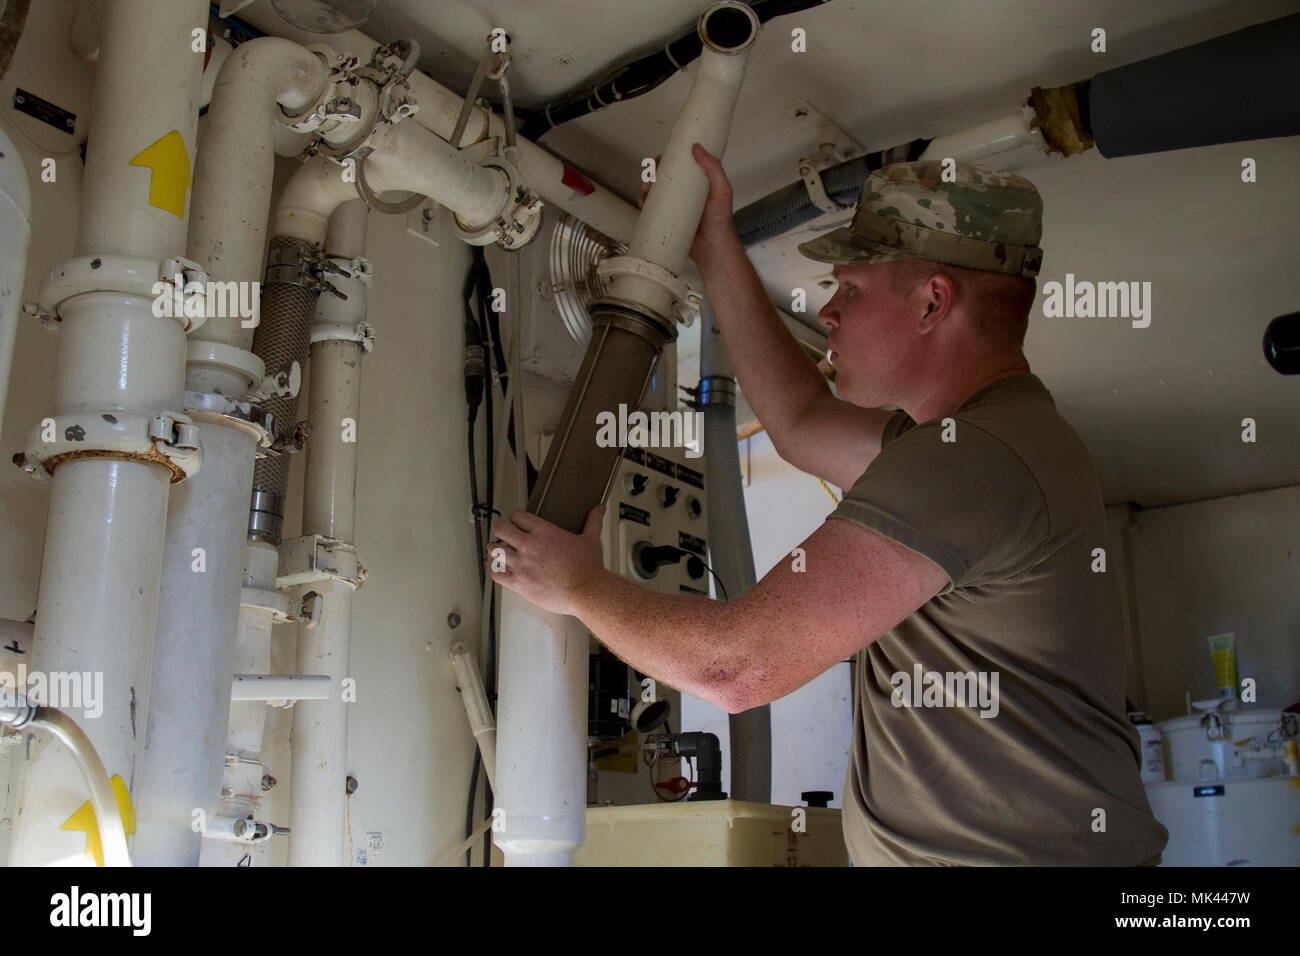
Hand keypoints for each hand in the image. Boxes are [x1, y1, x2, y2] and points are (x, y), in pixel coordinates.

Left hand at [488, 505, 607, 616]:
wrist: (586, 591)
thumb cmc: (588, 569)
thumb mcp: (591, 540)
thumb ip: (592, 522)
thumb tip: (598, 509)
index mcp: (544, 532)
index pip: (518, 516)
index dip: (516, 518)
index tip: (517, 522)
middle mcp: (529, 546)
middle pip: (501, 529)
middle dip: (500, 530)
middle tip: (502, 534)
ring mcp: (522, 564)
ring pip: (495, 551)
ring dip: (495, 550)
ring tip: (498, 552)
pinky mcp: (520, 583)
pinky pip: (498, 575)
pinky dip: (497, 573)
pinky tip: (500, 573)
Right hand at [640, 143, 734, 263]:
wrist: (713, 248)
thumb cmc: (720, 222)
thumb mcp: (722, 191)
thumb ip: (714, 169)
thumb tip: (697, 148)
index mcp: (698, 181)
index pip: (680, 164)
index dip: (668, 159)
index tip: (661, 160)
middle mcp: (685, 192)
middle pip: (664, 176)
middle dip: (652, 173)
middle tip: (651, 178)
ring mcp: (675, 206)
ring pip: (655, 191)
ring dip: (646, 187)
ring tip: (646, 190)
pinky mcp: (668, 219)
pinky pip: (652, 209)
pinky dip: (644, 204)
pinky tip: (643, 204)